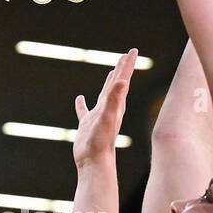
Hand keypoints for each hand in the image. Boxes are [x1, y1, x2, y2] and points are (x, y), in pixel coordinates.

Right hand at [73, 48, 136, 168]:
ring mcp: (98, 116)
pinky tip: (80, 99)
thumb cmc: (102, 141)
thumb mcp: (108, 117)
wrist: (94, 162)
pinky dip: (82, 104)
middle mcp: (109, 108)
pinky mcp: (87, 125)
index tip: (132, 51)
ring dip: (108, 83)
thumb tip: (123, 81)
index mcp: (116, 104)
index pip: (123, 79)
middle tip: (125, 56)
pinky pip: (85, 111)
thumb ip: (114, 99)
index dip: (127, 64)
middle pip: (117, 84)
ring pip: (104, 95)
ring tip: (111, 73)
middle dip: (121, 69)